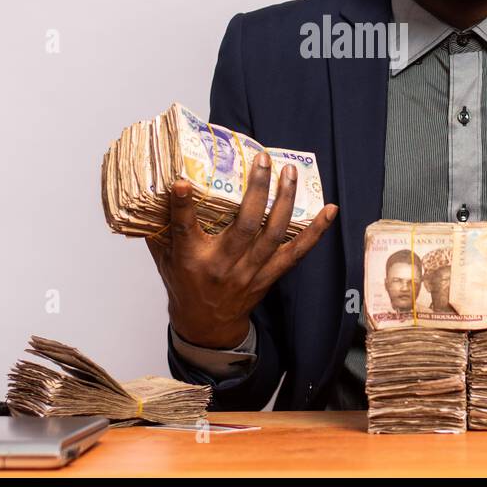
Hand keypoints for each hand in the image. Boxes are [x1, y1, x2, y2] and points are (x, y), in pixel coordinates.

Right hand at [145, 148, 338, 348]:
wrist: (207, 327)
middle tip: (263, 159)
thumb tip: (156, 184)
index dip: (183, 206)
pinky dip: (316, 232)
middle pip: (244, 226)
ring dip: (285, 201)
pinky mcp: (269, 276)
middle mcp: (223, 265)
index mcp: (191, 260)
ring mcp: (250, 272)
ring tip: (290, 172)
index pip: (185, 229)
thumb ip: (161, 225)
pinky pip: (296, 253)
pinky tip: (330, 210)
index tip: (182, 182)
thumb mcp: (164, 257)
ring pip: (273, 234)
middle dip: (256, 190)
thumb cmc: (184, 284)